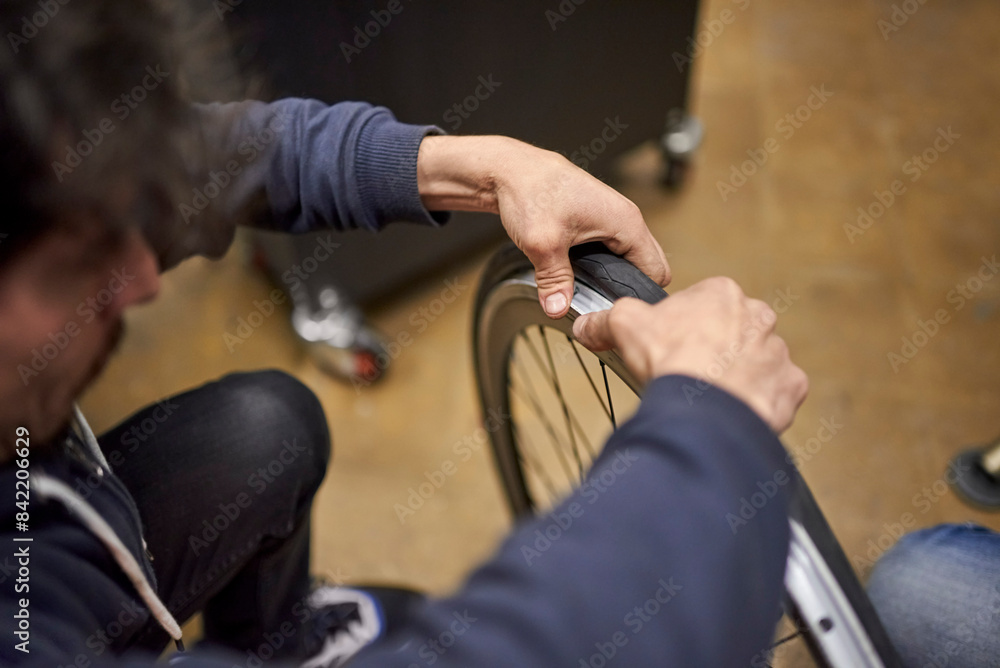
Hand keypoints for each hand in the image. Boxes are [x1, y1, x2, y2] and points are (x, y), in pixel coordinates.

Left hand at [417, 135, 669, 317]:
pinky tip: (582, 276)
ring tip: (592, 296)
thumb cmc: (530, 191)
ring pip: (629, 259)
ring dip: (614, 277)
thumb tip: (559, 309)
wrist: (510, 170)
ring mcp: (612, 218)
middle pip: (648, 266)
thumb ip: (555, 281)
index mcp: (625, 222)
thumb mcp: (542, 244)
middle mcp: (625, 218)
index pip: (656, 271)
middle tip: (604, 309)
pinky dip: (602, 265)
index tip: (617, 313)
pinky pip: (612, 250)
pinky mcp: (597, 220)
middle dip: (630, 289)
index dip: (639, 296)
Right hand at [572, 277, 808, 431]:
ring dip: (738, 376)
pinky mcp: (789, 386)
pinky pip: (776, 391)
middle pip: (733, 332)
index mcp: (722, 294)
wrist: (703, 411)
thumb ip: (604, 319)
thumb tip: (585, 325)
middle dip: (715, 350)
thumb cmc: (670, 360)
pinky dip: (760, 401)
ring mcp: (778, 352)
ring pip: (756, 362)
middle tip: (690, 373)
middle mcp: (758, 316)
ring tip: (710, 397)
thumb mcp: (623, 326)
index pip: (702, 305)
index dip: (683, 327)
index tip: (671, 346)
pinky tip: (734, 410)